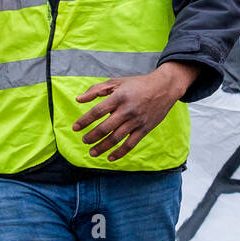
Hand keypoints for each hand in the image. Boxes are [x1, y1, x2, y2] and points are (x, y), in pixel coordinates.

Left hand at [71, 62, 198, 161]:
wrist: (164, 88)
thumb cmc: (137, 84)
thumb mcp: (116, 82)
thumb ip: (96, 90)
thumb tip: (79, 99)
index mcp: (119, 97)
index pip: (97, 111)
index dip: (84, 120)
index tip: (75, 128)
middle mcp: (127, 110)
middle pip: (105, 127)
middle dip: (91, 136)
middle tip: (84, 141)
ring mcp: (136, 121)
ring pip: (116, 138)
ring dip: (102, 147)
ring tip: (92, 152)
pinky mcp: (144, 129)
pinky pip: (130, 144)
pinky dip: (120, 153)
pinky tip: (110, 158)